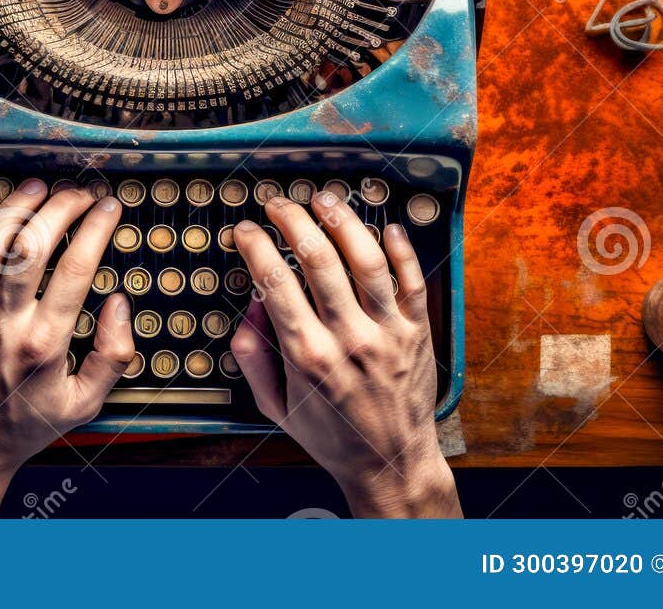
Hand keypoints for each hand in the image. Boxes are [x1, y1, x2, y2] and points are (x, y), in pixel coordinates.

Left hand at [0, 179, 132, 516]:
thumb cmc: (28, 425)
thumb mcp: (87, 403)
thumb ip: (114, 354)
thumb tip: (118, 301)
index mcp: (44, 345)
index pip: (75, 269)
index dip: (95, 229)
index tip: (110, 207)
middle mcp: (4, 324)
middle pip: (31, 245)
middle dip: (60, 207)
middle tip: (79, 191)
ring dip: (16, 208)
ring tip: (38, 187)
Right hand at [230, 190, 460, 517]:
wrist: (391, 463)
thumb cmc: (331, 434)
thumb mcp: (274, 406)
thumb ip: (253, 356)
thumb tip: (250, 307)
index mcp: (307, 356)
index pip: (275, 283)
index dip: (255, 247)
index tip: (244, 230)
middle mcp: (349, 339)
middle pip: (318, 259)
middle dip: (292, 220)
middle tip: (278, 204)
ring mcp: (388, 332)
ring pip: (367, 259)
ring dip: (342, 220)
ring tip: (323, 199)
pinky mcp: (418, 332)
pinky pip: (412, 280)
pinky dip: (400, 248)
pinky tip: (384, 226)